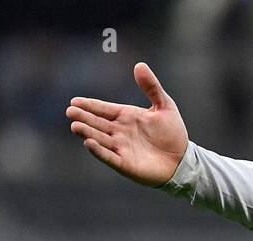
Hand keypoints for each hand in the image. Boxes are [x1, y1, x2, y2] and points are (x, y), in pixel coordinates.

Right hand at [67, 62, 188, 186]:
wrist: (183, 160)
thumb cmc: (173, 134)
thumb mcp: (165, 106)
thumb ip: (151, 87)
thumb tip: (139, 65)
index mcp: (126, 116)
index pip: (103, 109)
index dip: (89, 105)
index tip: (74, 101)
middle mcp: (119, 132)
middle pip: (97, 123)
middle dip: (84, 118)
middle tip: (70, 112)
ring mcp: (121, 148)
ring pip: (100, 139)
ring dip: (87, 132)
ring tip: (75, 126)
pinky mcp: (125, 164)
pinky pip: (109, 157)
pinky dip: (99, 151)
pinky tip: (89, 142)